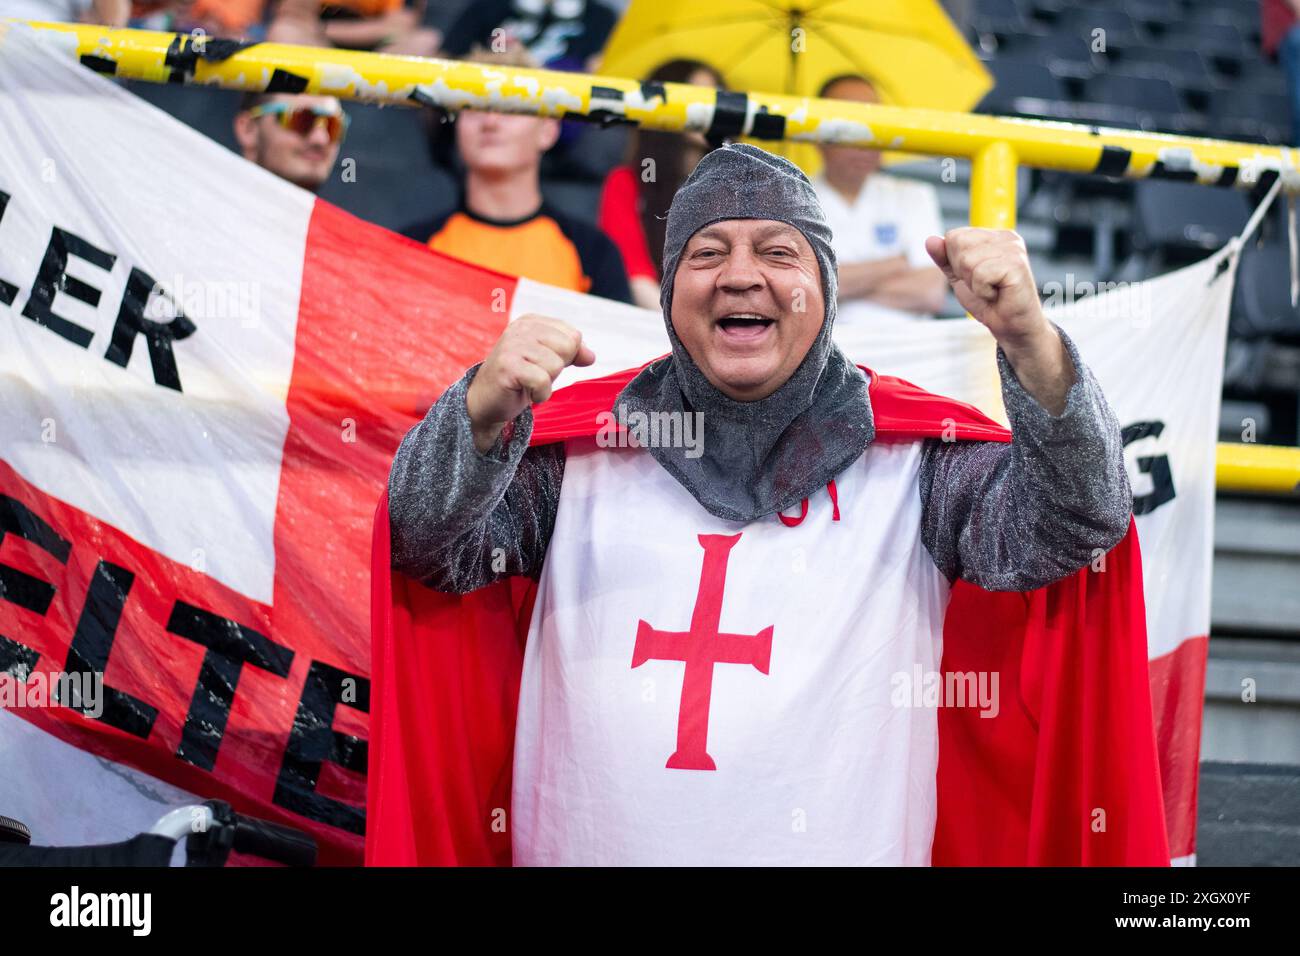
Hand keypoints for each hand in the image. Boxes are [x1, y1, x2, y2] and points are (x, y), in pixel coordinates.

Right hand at [466, 314, 595, 451]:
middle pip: (567, 347)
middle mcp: (520, 328)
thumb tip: (591, 356)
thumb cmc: (519, 379)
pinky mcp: (507, 366)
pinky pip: (542, 381)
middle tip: (535, 374)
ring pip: (556, 365)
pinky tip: (525, 392)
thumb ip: (571, 354)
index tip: (544, 364)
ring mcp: (512, 345)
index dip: (566, 357)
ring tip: (528, 383)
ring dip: (546, 382)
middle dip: (557, 368)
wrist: (486, 401)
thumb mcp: (549, 362)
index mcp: (531, 322)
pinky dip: (540, 394)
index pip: (573, 335)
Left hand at [924, 228, 1047, 348]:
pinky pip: (980, 274)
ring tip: (990, 289)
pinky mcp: (1016, 265)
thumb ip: (945, 259)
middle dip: (963, 271)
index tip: (974, 276)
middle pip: (959, 244)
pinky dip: (982, 290)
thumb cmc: (989, 302)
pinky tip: (996, 294)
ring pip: (967, 260)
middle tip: (982, 284)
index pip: (955, 236)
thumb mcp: (959, 277)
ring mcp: (1013, 250)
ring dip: (973, 283)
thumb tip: (930, 240)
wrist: (1011, 326)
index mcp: (993, 236)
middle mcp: (1006, 238)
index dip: (955, 262)